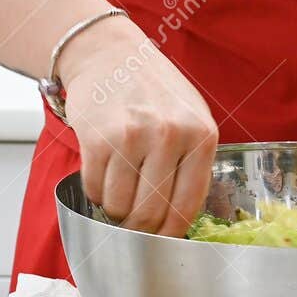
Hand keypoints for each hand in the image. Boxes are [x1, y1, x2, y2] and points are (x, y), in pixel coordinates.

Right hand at [60, 16, 217, 235]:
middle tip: (133, 226)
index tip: (161, 242)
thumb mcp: (191, 118)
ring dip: (115, 211)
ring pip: (120, 207)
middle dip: (139, 230)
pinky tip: (103, 174)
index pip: (187, 207)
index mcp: (202, 135)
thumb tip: (180, 222)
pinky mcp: (98, 138)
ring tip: (118, 192)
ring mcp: (132, 136)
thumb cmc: (154, 91)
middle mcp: (170, 135)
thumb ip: (194, 164)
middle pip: (151, 214)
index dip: (170, 234)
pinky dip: (96, 193)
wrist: (109, 53)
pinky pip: (95, 189)